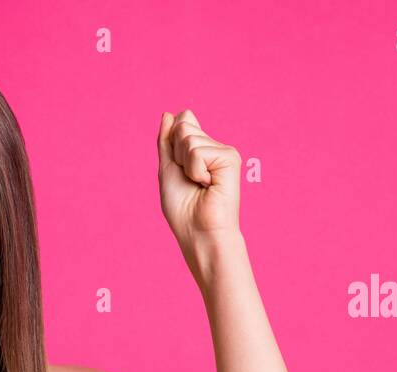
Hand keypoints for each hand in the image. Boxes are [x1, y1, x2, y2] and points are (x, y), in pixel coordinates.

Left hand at [157, 109, 240, 251]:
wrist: (198, 232)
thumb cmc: (183, 208)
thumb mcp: (167, 169)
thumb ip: (167, 141)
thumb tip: (168, 113)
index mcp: (200, 149)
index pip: (182, 122)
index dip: (172, 146)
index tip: (179, 171)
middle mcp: (214, 147)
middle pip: (183, 127)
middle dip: (177, 157)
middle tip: (190, 180)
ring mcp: (224, 151)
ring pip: (188, 138)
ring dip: (185, 166)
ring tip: (198, 184)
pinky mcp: (230, 157)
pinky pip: (197, 151)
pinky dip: (195, 171)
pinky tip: (207, 185)